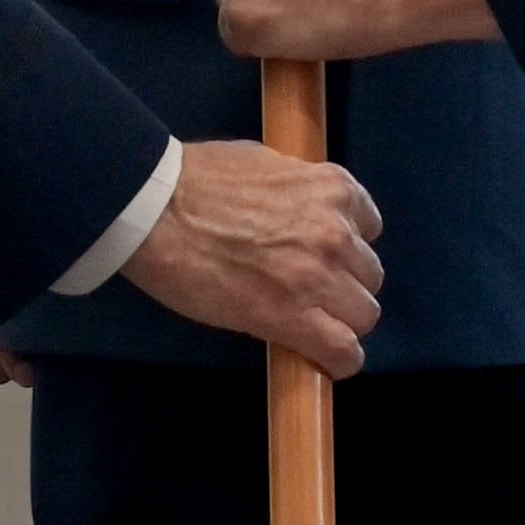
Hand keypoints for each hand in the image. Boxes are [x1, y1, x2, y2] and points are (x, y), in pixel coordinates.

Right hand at [120, 139, 383, 377]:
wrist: (155, 209)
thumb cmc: (196, 180)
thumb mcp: (266, 164)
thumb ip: (298, 191)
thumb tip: (302, 209)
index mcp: (332, 188)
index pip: (369, 228)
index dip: (344, 248)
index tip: (322, 257)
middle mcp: (336, 231)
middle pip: (368, 276)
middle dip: (343, 285)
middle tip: (308, 293)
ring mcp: (317, 276)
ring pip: (363, 315)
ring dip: (339, 322)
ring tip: (309, 325)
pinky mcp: (292, 316)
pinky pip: (343, 351)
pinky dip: (338, 360)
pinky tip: (320, 359)